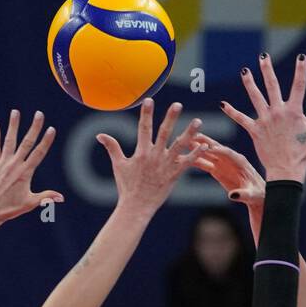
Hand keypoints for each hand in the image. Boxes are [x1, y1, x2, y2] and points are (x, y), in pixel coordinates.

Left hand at [0, 109, 63, 222]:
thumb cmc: (9, 209)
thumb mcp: (29, 203)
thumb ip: (46, 198)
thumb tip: (62, 198)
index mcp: (25, 173)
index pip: (38, 153)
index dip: (46, 140)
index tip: (51, 129)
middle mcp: (14, 165)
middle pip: (26, 142)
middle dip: (34, 127)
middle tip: (39, 114)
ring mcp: (2, 164)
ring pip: (9, 141)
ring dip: (13, 125)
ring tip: (15, 112)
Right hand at [97, 99, 202, 213]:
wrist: (136, 206)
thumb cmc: (127, 187)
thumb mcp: (118, 165)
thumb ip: (112, 147)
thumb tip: (100, 135)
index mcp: (141, 152)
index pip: (144, 128)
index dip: (146, 113)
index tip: (149, 100)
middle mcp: (154, 156)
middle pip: (163, 133)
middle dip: (170, 117)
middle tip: (178, 104)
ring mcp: (165, 165)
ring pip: (179, 145)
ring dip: (189, 133)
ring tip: (198, 121)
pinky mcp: (174, 175)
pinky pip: (187, 163)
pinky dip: (196, 154)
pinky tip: (205, 145)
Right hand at [190, 134, 264, 236]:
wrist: (255, 196)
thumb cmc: (257, 195)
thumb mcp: (252, 195)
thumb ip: (243, 194)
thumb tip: (233, 196)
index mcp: (242, 162)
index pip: (230, 154)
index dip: (221, 151)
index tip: (211, 149)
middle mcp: (231, 160)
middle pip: (217, 149)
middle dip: (206, 143)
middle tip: (194, 136)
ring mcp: (223, 164)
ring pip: (209, 154)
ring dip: (198, 148)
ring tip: (185, 142)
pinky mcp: (217, 170)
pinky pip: (205, 163)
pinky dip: (196, 160)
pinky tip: (185, 157)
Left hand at [220, 53, 305, 182]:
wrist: (286, 170)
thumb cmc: (304, 153)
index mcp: (294, 111)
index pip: (299, 86)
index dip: (301, 71)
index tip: (302, 57)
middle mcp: (278, 112)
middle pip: (272, 86)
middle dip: (268, 69)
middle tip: (263, 56)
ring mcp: (265, 120)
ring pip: (255, 97)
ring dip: (249, 83)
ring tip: (245, 71)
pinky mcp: (254, 130)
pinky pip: (241, 119)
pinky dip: (232, 112)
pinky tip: (223, 104)